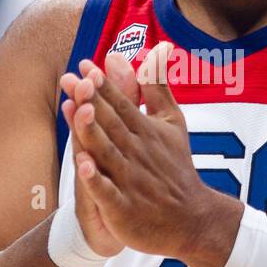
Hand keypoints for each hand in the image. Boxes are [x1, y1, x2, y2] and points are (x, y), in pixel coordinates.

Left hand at [63, 43, 242, 266]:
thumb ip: (157, 86)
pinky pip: (108, 192)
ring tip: (77, 109)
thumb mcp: (172, 122)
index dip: (103, 85)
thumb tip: (155, 48)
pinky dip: (96, 180)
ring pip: (107, 152)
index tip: (86, 65)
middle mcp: (137, 152)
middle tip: (73, 79)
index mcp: (145, 131)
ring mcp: (131, 180)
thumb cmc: (175, 167)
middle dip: (92, 100)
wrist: (192, 219)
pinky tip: (83, 165)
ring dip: (92, 132)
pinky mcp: (125, 208)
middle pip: (111, 123)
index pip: (121, 104)